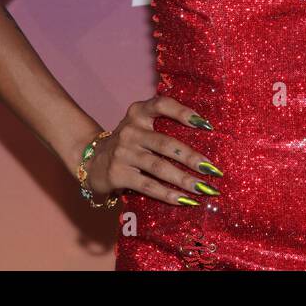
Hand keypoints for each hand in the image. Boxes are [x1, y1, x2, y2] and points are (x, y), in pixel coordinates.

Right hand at [81, 96, 224, 206]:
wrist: (91, 159)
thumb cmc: (129, 142)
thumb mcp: (141, 125)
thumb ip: (164, 125)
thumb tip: (206, 137)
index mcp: (138, 112)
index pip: (162, 105)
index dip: (184, 113)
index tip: (207, 125)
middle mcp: (130, 129)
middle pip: (166, 143)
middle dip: (192, 158)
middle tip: (214, 170)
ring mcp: (122, 152)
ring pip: (159, 167)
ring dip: (184, 180)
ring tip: (204, 189)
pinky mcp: (117, 174)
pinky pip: (148, 186)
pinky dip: (168, 194)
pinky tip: (184, 200)